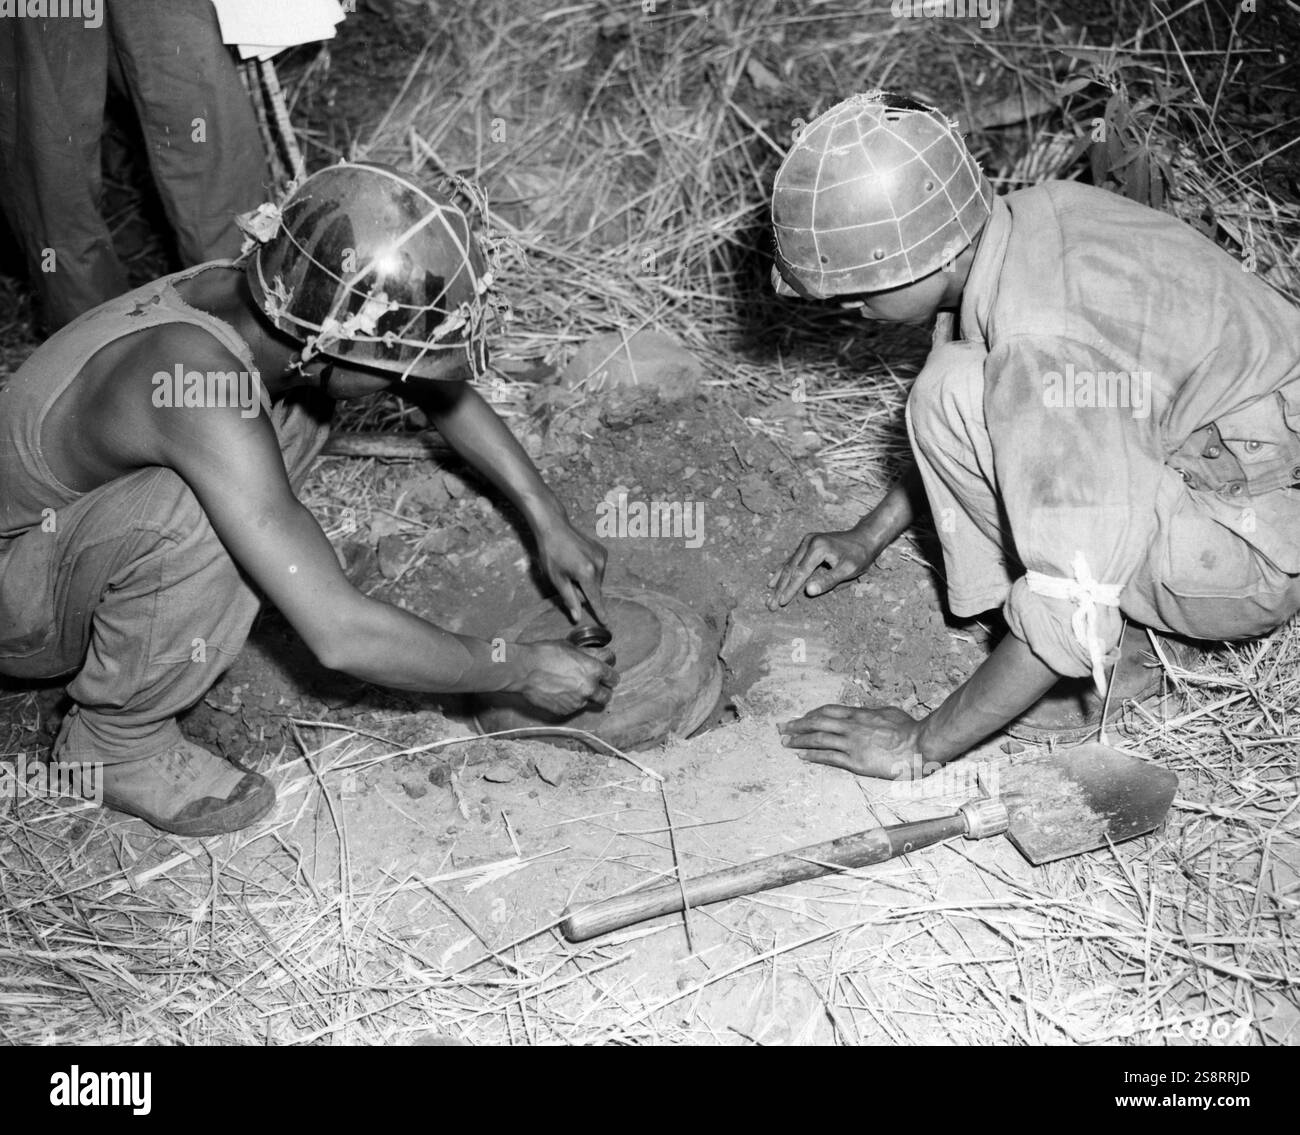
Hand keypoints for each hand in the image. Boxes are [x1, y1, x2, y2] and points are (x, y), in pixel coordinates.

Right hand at [514, 640, 617, 715]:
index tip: (606, 673)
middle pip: (607, 695)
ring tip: (575, 688)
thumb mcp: (570, 647)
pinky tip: (561, 692)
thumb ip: (588, 655)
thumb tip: (597, 655)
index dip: (609, 673)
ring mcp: (578, 701)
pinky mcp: (566, 710)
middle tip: (596, 684)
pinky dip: (572, 701)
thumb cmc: (545, 654)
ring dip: (587, 696)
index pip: (613, 676)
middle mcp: (589, 688)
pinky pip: (575, 707)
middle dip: (603, 689)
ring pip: (591, 703)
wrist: (523, 670)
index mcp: (594, 669)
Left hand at [537, 521, 608, 623]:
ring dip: (587, 580)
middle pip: (595, 589)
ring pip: (597, 579)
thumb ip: (570, 599)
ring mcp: (602, 557)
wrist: (554, 528)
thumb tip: (577, 617)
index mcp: (587, 574)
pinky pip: (598, 569)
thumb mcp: (557, 580)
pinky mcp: (602, 551)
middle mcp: (599, 565)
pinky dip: (590, 570)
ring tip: (571, 567)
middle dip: (584, 591)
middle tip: (568, 578)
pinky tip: (578, 561)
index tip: (606, 624)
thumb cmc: (551, 554)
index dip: (599, 612)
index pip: (595, 599)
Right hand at [767, 528, 877, 609]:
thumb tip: (808, 591)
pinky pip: (792, 561)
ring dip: (779, 583)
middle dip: (780, 589)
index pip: (800, 573)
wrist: (865, 538)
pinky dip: (783, 573)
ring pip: (789, 565)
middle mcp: (808, 542)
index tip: (781, 603)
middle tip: (770, 605)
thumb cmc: (859, 556)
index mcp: (817, 548)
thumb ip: (828, 581)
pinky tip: (773, 582)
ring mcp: (806, 541)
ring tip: (769, 598)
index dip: (790, 589)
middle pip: (790, 569)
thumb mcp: (848, 570)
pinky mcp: (807, 543)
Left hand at [779, 704, 924, 778]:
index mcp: (859, 714)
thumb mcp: (888, 712)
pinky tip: (802, 756)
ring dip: (799, 740)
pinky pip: (829, 757)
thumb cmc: (909, 729)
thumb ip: (872, 713)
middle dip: (797, 725)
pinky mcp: (856, 762)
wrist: (919, 745)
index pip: (828, 712)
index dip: (811, 715)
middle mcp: (851, 727)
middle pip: (817, 723)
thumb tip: (865, 713)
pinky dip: (813, 756)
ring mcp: (852, 744)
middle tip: (782, 728)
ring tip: (785, 742)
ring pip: (819, 739)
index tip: (801, 718)